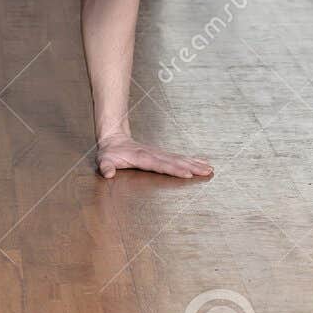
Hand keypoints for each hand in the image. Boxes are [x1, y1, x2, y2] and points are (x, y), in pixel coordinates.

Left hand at [96, 134, 212, 179]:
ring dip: (195, 164)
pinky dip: (192, 160)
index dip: (174, 169)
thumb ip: (105, 167)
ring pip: (180, 159)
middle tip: (206, 172)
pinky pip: (179, 158)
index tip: (187, 174)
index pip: (161, 165)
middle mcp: (154, 155)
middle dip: (191, 167)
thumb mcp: (103, 160)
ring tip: (209, 169)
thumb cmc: (109, 153)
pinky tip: (202, 163)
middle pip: (175, 161)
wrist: (114, 138)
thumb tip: (107, 173)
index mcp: (142, 158)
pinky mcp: (162, 155)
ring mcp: (159, 154)